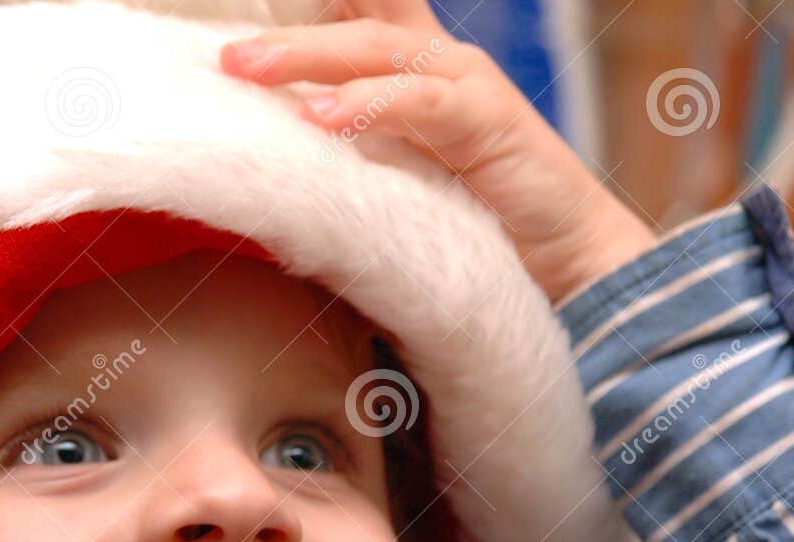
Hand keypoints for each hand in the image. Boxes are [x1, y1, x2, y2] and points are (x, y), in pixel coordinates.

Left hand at [219, 0, 656, 303]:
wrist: (569, 265)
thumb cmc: (481, 235)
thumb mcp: (399, 190)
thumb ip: (349, 167)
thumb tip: (270, 175)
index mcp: (417, 77)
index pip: (364, 19)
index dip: (319, 10)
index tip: (253, 18)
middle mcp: (442, 68)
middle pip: (356, 29)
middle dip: (286, 38)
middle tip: (224, 57)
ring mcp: (468, 87)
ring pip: (380, 51)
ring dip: (309, 59)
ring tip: (250, 71)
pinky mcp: (491, 121)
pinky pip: (422, 101)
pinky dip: (370, 104)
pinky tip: (321, 116)